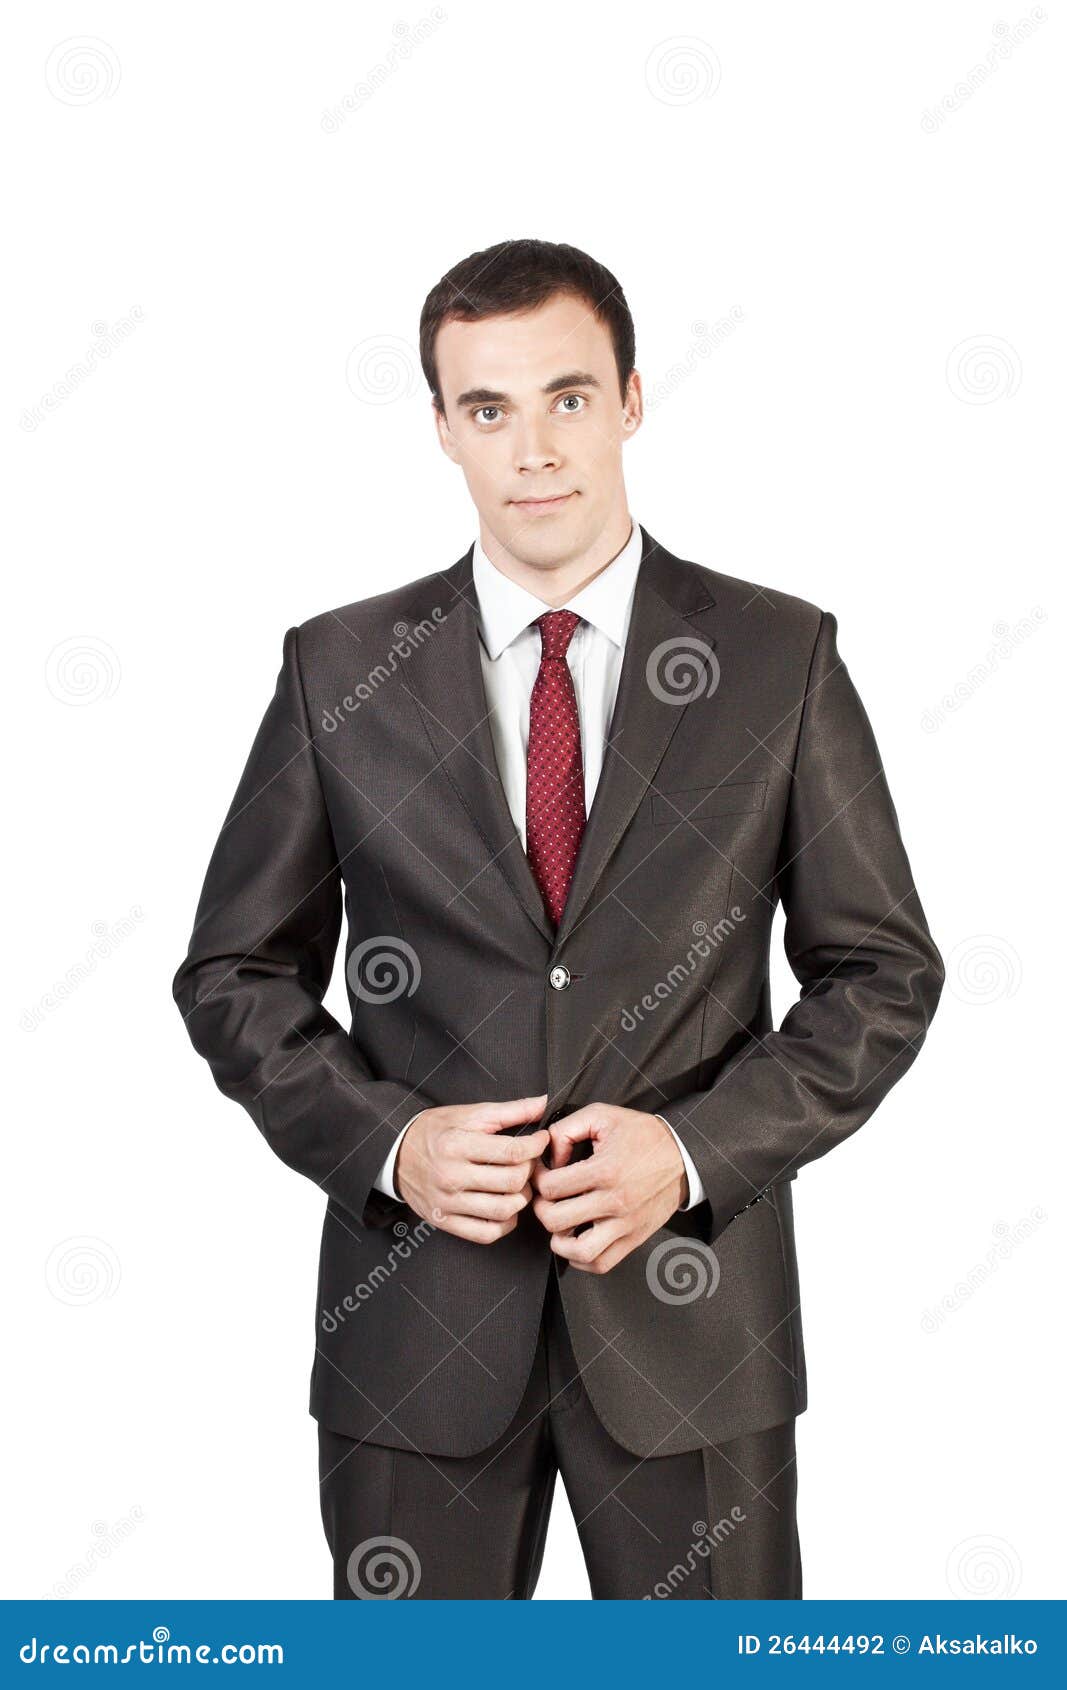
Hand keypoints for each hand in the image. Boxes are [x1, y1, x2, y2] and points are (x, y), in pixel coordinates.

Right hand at [395, 1094, 548, 1242]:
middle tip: (527, 1162)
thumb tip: (543, 1103)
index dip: (536, 1145)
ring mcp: (448, 1203)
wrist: (397, 1153)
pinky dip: (505, 1223)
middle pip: (512, 1181)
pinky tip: (505, 1206)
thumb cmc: (436, 1131)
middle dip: (529, 1170)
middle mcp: (451, 1176)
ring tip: (517, 1185)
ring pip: (504, 1210)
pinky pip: (488, 1233)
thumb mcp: (470, 1114)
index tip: (540, 1140)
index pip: (512, 1151)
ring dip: (522, 1198)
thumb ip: (510, 1110)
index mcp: (457, 1145)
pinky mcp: (446, 1222)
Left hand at [531, 1104, 686, 1274]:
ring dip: (558, 1241)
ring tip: (559, 1224)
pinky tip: (576, 1240)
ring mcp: (626, 1224)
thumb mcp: (602, 1115)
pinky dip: (581, 1259)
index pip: (551, 1187)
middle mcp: (615, 1201)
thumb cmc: (642, 1135)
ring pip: (579, 1251)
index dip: (538, 1179)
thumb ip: (566, 1129)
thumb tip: (549, 1158)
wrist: (683, 1155)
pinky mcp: (634, 1238)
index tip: (542, 1174)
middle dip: (541, 1208)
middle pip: (556, 1220)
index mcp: (605, 1170)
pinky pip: (601, 1264)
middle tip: (546, 1199)